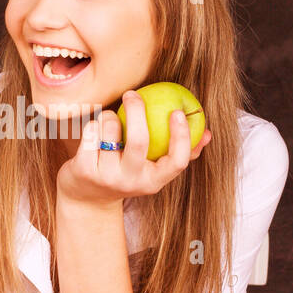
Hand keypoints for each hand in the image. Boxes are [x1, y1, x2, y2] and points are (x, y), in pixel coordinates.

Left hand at [55, 91, 210, 208]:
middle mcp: (132, 182)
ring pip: (111, 129)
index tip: (178, 112)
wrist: (88, 199)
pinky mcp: (85, 170)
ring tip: (111, 120)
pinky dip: (95, 124)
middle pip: (139, 140)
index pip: (177, 161)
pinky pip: (92, 132)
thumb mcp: (152, 170)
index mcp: (153, 182)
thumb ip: (179, 152)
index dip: (181, 136)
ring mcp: (107, 177)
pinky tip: (96, 131)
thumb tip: (207, 133)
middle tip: (134, 94)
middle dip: (137, 110)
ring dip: (110, 116)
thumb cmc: (127, 174)